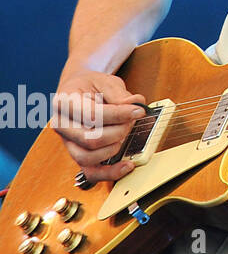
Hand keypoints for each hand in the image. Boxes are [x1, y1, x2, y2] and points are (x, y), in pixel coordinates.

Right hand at [51, 69, 146, 183]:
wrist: (78, 90)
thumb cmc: (91, 86)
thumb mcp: (105, 81)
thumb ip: (120, 94)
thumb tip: (135, 104)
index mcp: (64, 103)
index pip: (92, 115)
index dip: (119, 115)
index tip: (139, 111)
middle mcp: (62, 125)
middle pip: (91, 139)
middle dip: (119, 131)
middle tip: (132, 120)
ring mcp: (68, 143)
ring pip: (88, 157)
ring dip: (115, 147)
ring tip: (125, 133)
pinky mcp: (78, 154)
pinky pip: (90, 172)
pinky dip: (109, 173)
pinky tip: (127, 165)